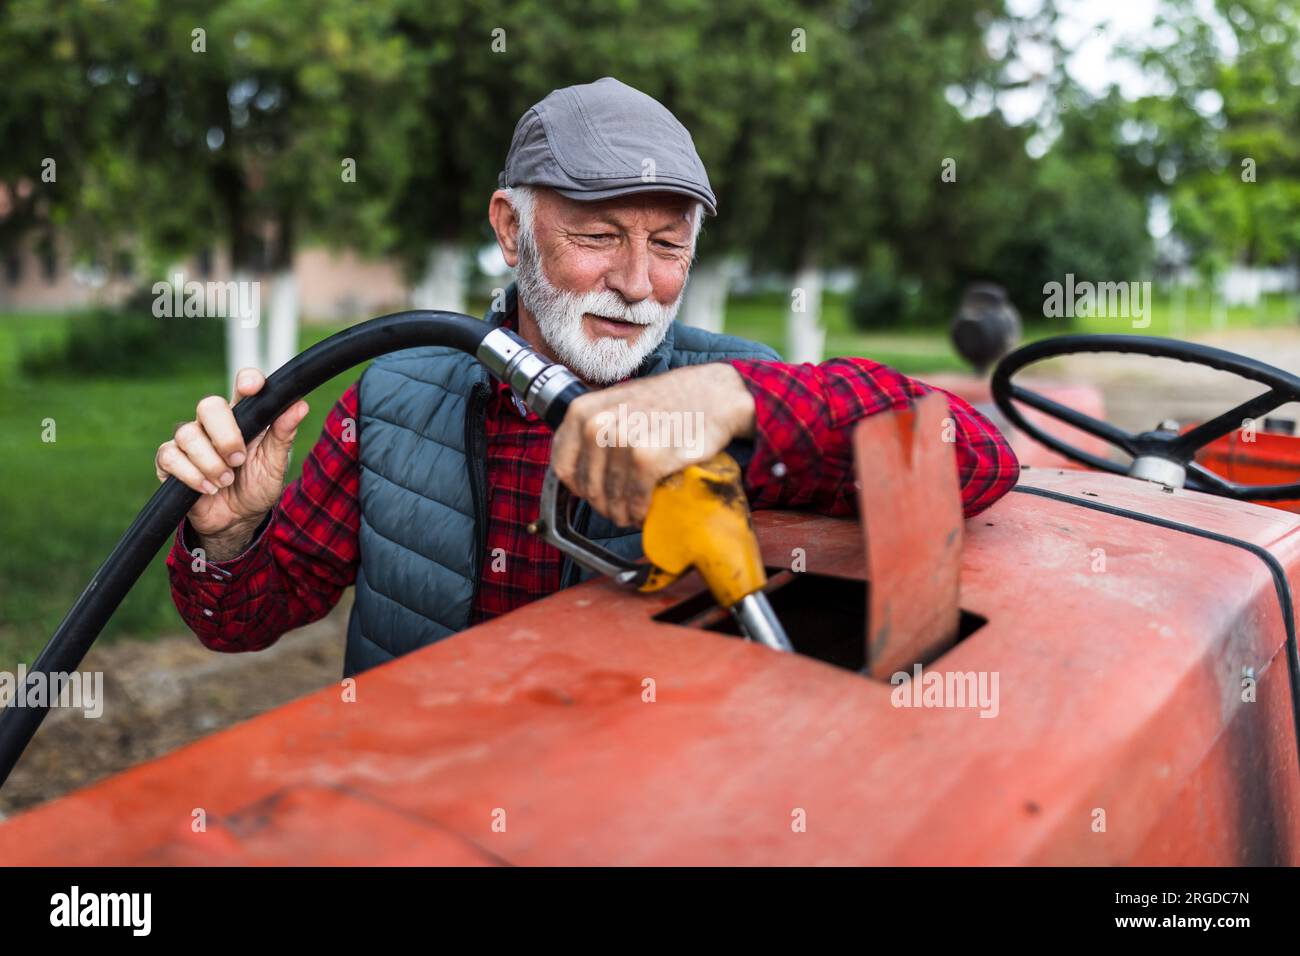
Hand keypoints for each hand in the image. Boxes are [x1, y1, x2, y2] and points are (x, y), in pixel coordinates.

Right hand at [154, 368, 309, 557]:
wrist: (237, 521)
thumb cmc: (257, 486)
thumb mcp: (275, 464)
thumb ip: (283, 435)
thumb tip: (301, 405)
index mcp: (244, 418)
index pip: (243, 386)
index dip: (247, 381)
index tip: (251, 388)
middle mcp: (214, 424)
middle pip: (208, 405)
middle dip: (225, 435)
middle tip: (238, 460)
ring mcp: (189, 441)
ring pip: (187, 434)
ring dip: (211, 463)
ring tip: (226, 481)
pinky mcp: (169, 460)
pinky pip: (170, 456)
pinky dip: (192, 475)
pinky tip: (208, 489)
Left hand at [550, 362, 755, 526]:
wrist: (711, 395)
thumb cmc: (666, 402)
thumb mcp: (616, 403)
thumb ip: (591, 430)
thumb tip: (578, 469)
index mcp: (582, 412)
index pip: (563, 467)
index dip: (578, 488)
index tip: (594, 495)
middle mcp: (596, 425)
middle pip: (588, 488)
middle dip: (603, 505)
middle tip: (619, 510)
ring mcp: (621, 441)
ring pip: (611, 498)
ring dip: (622, 514)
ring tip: (632, 514)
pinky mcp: (646, 459)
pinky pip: (635, 500)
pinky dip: (640, 512)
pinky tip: (645, 511)